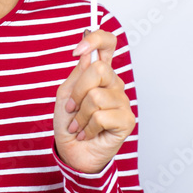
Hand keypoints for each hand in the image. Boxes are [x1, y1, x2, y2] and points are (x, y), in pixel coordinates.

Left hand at [53, 29, 134, 173]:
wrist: (72, 152)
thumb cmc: (68, 124)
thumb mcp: (65, 95)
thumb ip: (77, 75)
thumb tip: (86, 53)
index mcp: (100, 74)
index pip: (108, 44)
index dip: (95, 39)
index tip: (77, 50)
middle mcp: (114, 84)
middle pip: (99, 70)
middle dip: (78, 91)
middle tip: (71, 108)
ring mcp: (122, 101)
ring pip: (96, 97)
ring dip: (79, 116)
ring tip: (78, 125)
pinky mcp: (127, 120)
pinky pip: (101, 116)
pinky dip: (87, 127)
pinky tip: (88, 133)